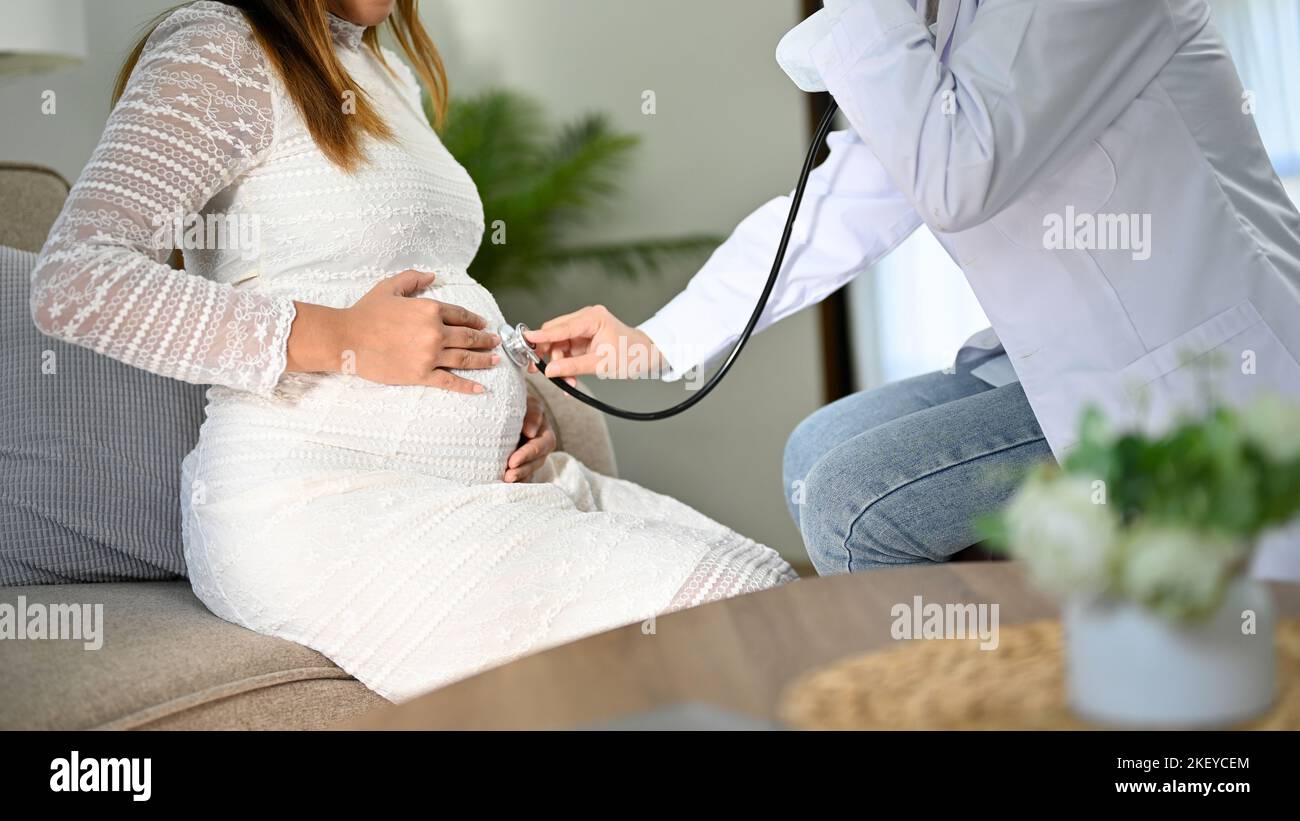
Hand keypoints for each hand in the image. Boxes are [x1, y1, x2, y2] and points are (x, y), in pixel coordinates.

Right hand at [287, 270, 500, 393]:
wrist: (346, 338)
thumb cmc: (365, 312)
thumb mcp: (389, 287)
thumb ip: (413, 279)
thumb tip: (433, 276)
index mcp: (429, 309)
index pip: (461, 315)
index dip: (475, 320)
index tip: (483, 324)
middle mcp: (435, 332)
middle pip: (469, 338)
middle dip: (485, 340)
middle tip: (495, 342)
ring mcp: (430, 355)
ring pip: (465, 359)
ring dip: (484, 360)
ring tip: (495, 360)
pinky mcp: (421, 375)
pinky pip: (450, 381)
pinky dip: (468, 386)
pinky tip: (481, 388)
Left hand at [504, 394, 555, 482]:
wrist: (502, 407)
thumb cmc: (514, 402)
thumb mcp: (525, 402)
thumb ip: (532, 413)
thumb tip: (531, 432)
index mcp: (543, 429)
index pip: (542, 444)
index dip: (529, 454)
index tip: (513, 460)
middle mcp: (540, 444)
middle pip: (538, 459)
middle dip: (524, 468)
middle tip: (509, 473)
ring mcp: (533, 455)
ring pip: (531, 469)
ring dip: (520, 475)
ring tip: (506, 479)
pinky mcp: (523, 463)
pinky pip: (524, 475)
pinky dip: (517, 480)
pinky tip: (504, 484)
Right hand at [523, 305, 661, 385]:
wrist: (648, 356)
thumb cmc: (632, 355)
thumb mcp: (602, 365)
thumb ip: (573, 367)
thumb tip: (550, 371)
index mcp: (592, 318)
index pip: (560, 327)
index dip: (541, 336)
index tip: (524, 341)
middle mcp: (585, 319)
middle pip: (554, 334)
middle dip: (548, 355)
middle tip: (540, 371)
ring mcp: (583, 330)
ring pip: (558, 345)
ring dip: (558, 365)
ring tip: (566, 383)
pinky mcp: (583, 340)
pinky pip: (566, 352)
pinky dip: (565, 366)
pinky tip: (568, 381)